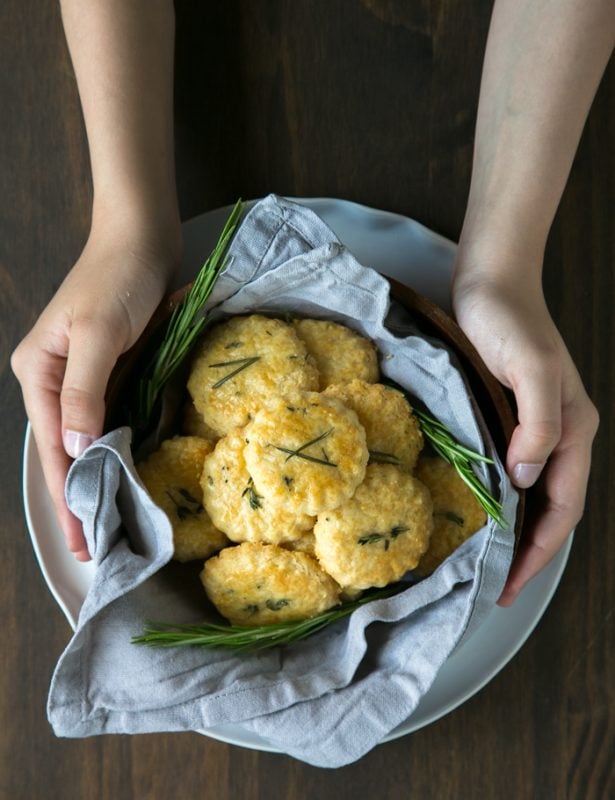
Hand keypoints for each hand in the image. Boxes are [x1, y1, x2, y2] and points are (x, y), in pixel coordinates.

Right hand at [12, 221, 178, 560]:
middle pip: (64, 450)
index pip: (53, 447)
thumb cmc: (118, 278)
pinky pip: (107, 421)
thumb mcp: (100, 333)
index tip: (79, 541)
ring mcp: (83, 378)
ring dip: (95, 480)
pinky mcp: (110, 372)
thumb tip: (75, 448)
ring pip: (85, 440)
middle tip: (93, 550)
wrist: (141, 239)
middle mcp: (55, 380)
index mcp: (40, 372)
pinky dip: (113, 451)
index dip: (67, 496)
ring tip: (107, 525)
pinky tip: (122, 477)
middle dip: (76, 499)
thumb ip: (87, 391)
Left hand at [452, 271, 598, 605]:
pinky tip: (481, 511)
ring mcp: (536, 426)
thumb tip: (527, 478)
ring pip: (533, 494)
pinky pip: (513, 471)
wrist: (493, 279)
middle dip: (529, 553)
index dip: (538, 553)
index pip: (561, 509)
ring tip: (489, 563)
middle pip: (551, 509)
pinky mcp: (510, 415)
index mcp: (572, 431)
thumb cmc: (509, 319)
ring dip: (517, 531)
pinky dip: (502, 501)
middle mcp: (560, 434)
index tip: (509, 587)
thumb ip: (537, 424)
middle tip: (496, 589)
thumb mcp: (529, 369)